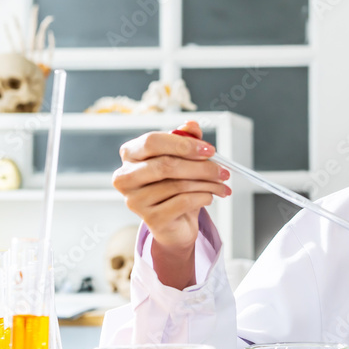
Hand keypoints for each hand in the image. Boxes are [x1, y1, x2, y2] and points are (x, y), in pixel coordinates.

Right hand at [112, 121, 229, 287]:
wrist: (175, 223)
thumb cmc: (175, 185)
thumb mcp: (182, 159)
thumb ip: (186, 139)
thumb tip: (191, 126)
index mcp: (130, 155)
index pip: (152, 142)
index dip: (184, 144)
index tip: (209, 150)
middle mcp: (126, 177)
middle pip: (166, 165)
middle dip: (201, 167)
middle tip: (223, 170)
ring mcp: (135, 200)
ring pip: (178, 185)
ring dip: (208, 184)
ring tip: (221, 184)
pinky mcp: (150, 219)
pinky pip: (183, 202)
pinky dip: (203, 197)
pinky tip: (209, 197)